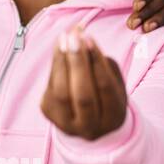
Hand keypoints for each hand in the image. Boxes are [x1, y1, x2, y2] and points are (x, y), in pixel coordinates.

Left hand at [40, 26, 126, 140]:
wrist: (89, 121)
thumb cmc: (105, 95)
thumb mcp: (114, 82)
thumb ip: (102, 64)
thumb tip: (83, 40)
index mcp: (114, 118)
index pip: (105, 88)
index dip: (97, 62)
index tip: (89, 38)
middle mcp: (90, 127)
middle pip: (83, 94)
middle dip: (78, 62)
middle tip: (73, 36)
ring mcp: (67, 123)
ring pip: (62, 92)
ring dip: (62, 61)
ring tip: (64, 38)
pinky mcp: (49, 114)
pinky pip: (51, 87)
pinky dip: (55, 66)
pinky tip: (59, 49)